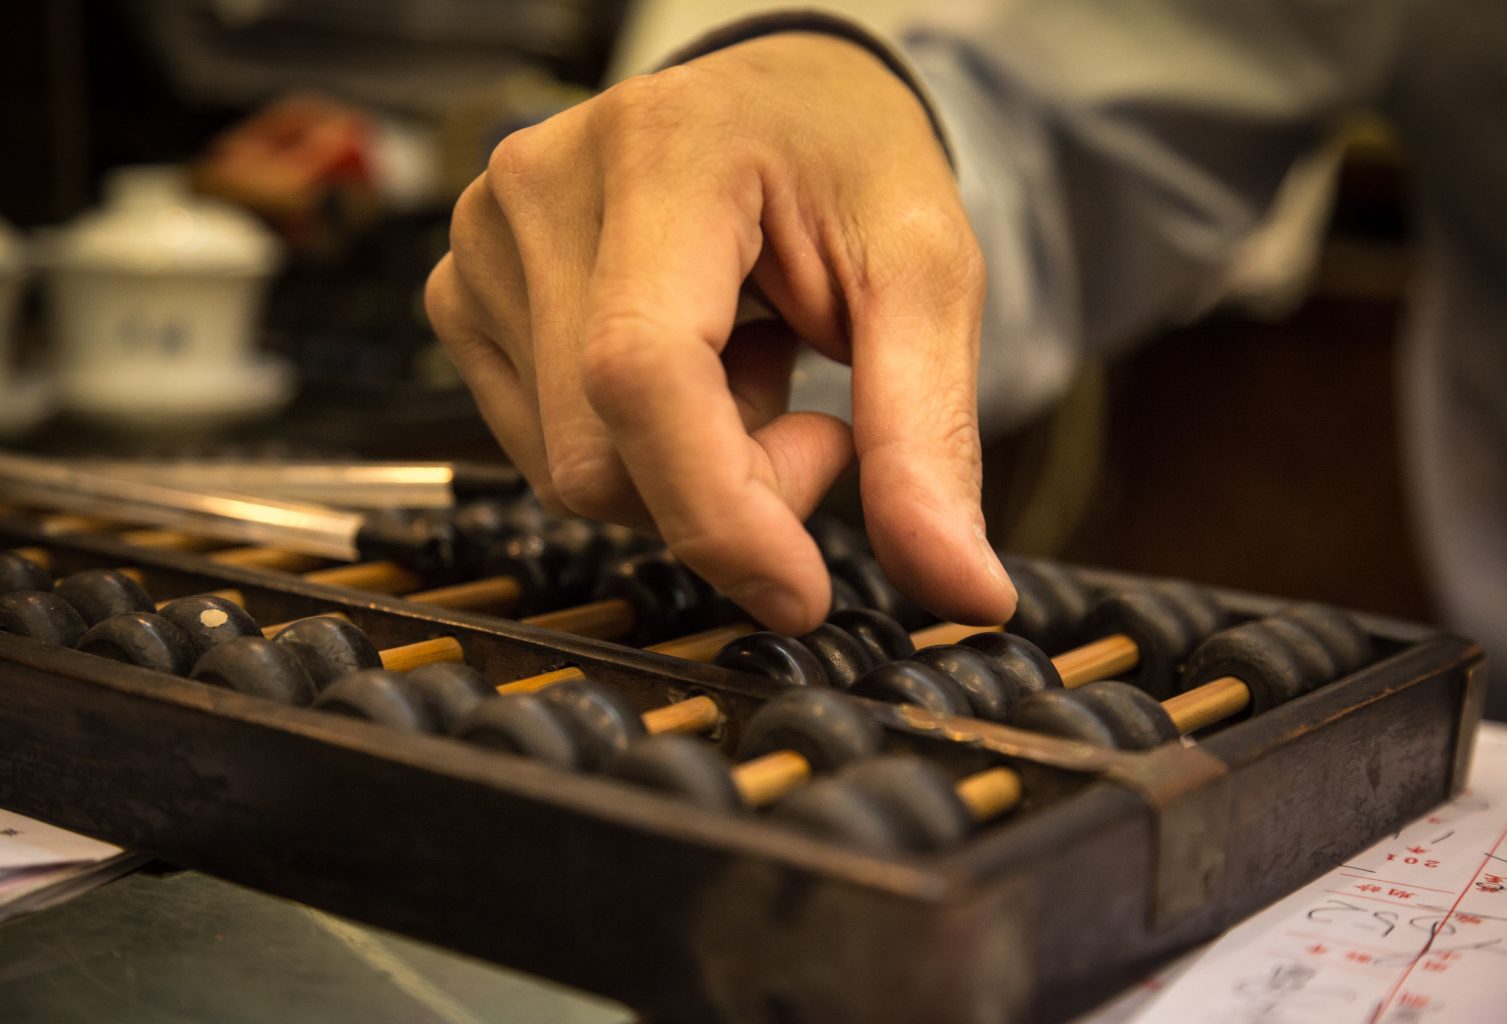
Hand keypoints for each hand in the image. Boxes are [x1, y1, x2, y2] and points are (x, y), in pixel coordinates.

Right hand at [426, 32, 1015, 633]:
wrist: (776, 103)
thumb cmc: (849, 166)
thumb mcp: (924, 276)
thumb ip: (929, 436)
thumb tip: (965, 592)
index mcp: (659, 154)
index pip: (642, 373)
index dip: (719, 512)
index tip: (804, 593)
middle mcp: (539, 191)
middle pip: (602, 459)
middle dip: (731, 493)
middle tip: (815, 421)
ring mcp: (484, 247)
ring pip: (571, 476)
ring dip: (688, 472)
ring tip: (749, 367)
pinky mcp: (464, 299)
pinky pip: (547, 456)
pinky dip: (638, 454)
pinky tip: (691, 370)